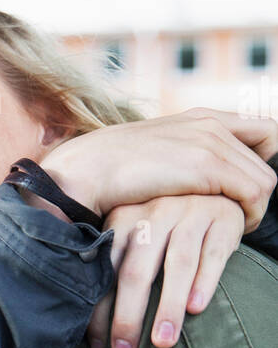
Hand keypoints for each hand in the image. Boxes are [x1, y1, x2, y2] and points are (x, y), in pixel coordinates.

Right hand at [42, 109, 277, 229]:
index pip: (266, 130)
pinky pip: (254, 194)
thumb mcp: (158, 156)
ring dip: (255, 209)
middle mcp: (211, 124)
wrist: (87, 170)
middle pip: (268, 159)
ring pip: (265, 180)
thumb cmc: (114, 173)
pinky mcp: (206, 167)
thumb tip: (204, 181)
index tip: (250, 189)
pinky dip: (248, 216)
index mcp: (202, 117)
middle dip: (259, 193)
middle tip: (241, 216)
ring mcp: (210, 142)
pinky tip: (231, 230)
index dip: (268, 159)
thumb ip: (185, 157)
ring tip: (235, 226)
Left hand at [86, 194, 244, 347]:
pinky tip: (196, 309)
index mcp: (124, 218)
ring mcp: (190, 213)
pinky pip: (212, 255)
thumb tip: (93, 328)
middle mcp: (155, 213)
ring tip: (162, 342)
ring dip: (168, 306)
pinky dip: (204, 282)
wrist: (215, 190)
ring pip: (177, 264)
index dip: (100, 310)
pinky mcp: (223, 220)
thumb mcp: (138, 235)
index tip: (98, 347)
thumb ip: (117, 268)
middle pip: (137, 270)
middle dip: (128, 316)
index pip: (106, 270)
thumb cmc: (167, 227)